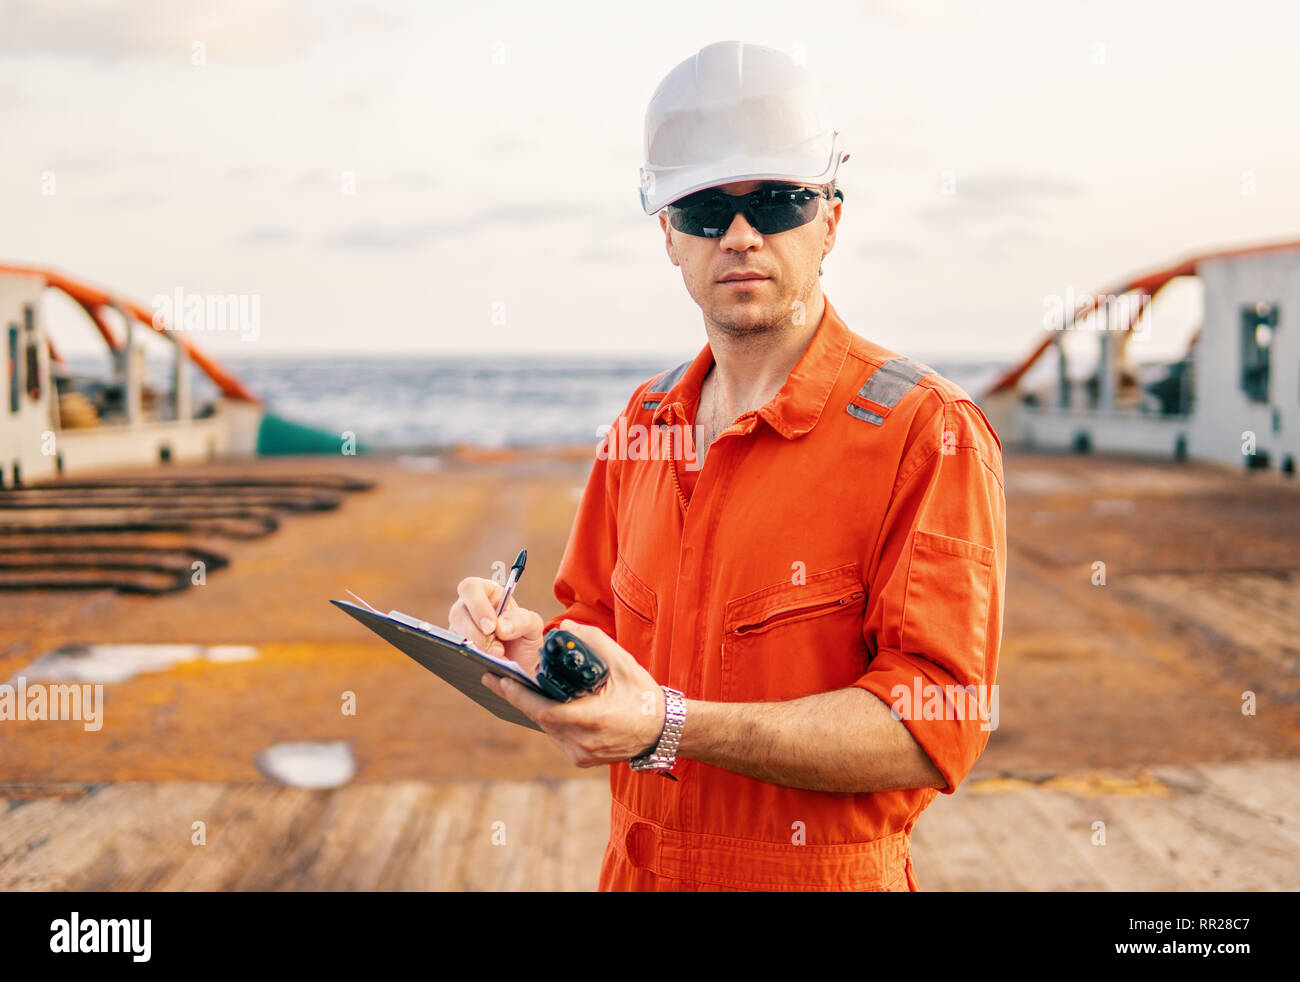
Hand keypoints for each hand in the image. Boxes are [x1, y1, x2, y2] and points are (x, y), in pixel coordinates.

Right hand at [449, 576, 543, 675]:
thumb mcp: (533, 625)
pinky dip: (472, 660)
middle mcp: (469, 609)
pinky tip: (488, 665)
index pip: (471, 587)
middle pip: (458, 614)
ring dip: (477, 649)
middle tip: (498, 650)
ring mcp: (460, 630)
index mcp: (487, 594)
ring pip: (455, 635)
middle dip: (477, 635)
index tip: (491, 627)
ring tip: (499, 658)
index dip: (478, 606)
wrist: (522, 665)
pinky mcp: (457, 649)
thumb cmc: (524, 637)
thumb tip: (501, 626)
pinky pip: (456, 653)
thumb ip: (522, 620)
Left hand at [481, 619, 667, 767]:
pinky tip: (547, 703)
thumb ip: (593, 642)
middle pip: (538, 718)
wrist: (662, 730)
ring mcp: (580, 754)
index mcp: (591, 719)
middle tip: (495, 679)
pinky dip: (550, 719)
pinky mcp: (580, 759)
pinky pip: (556, 736)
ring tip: (518, 687)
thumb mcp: (623, 663)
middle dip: (518, 697)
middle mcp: (582, 742)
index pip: (542, 709)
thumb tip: (566, 626)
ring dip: (534, 708)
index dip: (517, 695)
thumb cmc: (643, 696)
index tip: (498, 679)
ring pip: (545, 728)